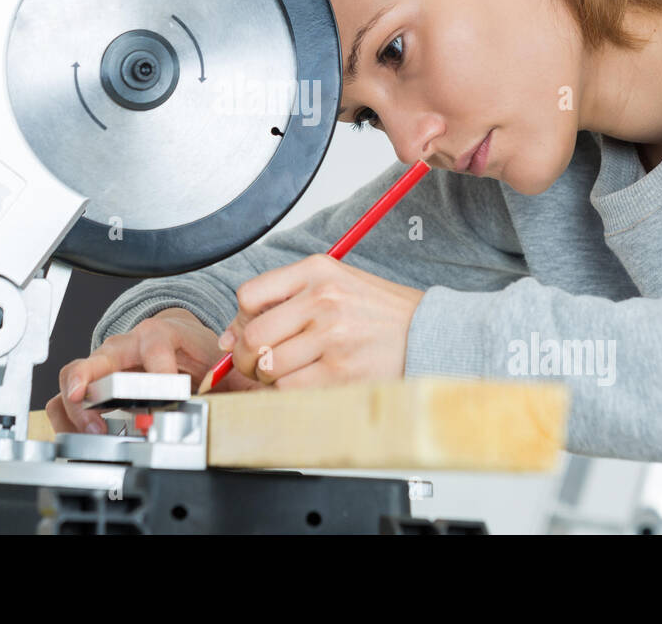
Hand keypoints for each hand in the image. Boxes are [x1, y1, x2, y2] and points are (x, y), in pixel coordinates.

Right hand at [46, 307, 260, 433]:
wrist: (183, 338)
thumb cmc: (202, 350)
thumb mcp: (225, 360)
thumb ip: (241, 376)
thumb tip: (265, 391)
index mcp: (163, 334)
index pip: (156, 347)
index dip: (159, 374)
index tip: (168, 396)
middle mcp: (129, 343)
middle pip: (104, 355)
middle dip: (96, 382)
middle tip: (99, 412)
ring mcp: (107, 361)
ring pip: (77, 374)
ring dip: (76, 404)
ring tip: (89, 430)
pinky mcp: (93, 381)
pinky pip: (67, 395)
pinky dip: (67, 415)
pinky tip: (80, 434)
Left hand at [219, 253, 424, 388]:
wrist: (432, 332)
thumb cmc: (381, 313)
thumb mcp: (335, 287)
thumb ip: (284, 302)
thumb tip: (229, 336)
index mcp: (318, 270)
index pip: (249, 295)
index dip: (241, 321)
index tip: (248, 332)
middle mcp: (323, 299)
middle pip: (252, 335)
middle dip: (246, 358)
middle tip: (257, 364)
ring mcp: (332, 336)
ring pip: (268, 367)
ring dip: (270, 378)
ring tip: (290, 372)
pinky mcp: (341, 371)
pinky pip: (291, 388)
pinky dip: (291, 391)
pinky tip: (310, 381)